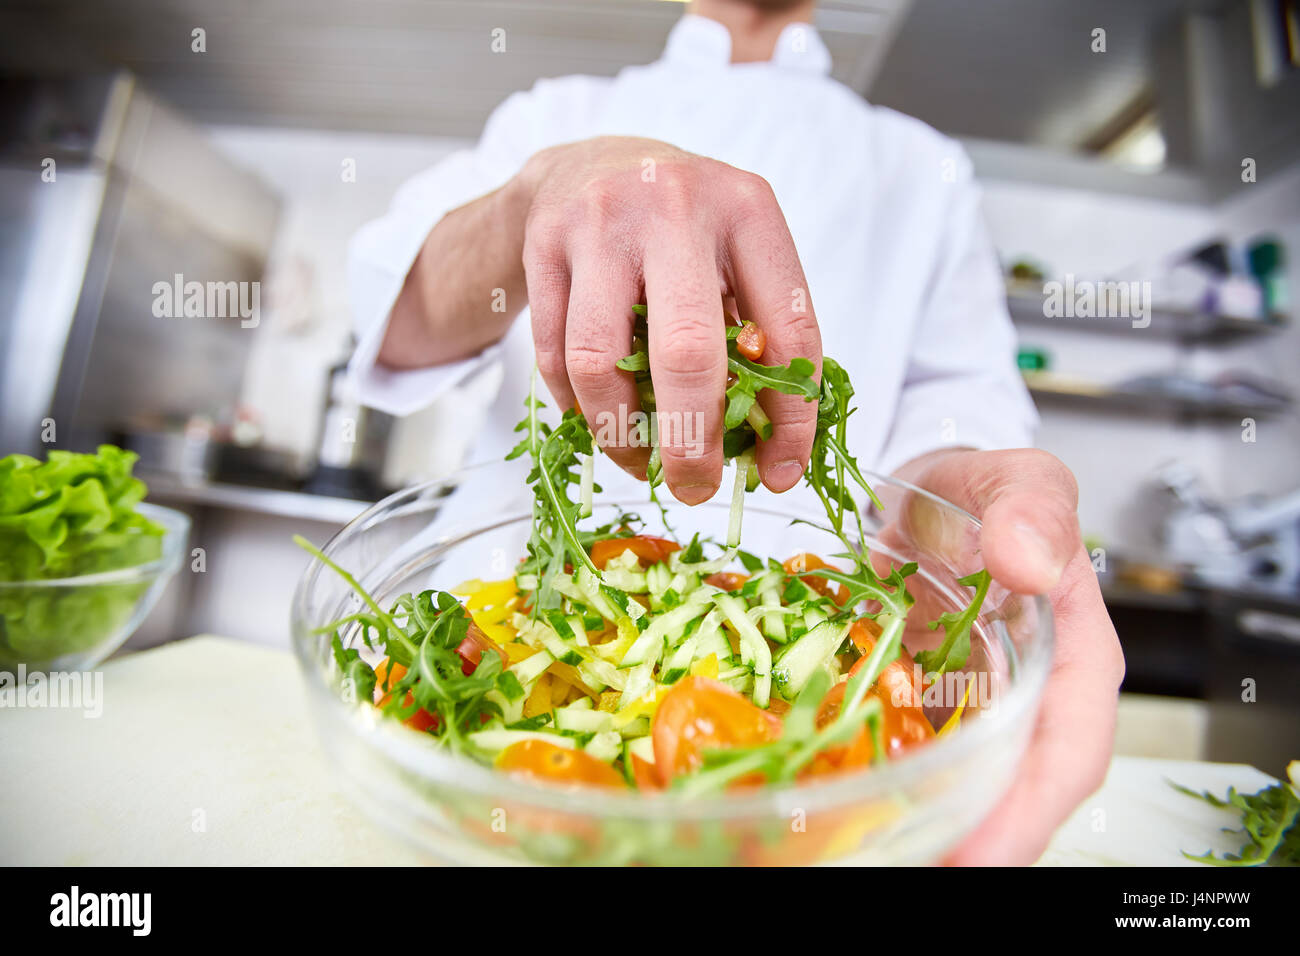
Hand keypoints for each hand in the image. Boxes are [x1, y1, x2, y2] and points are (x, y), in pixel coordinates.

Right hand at [517, 136, 821, 503]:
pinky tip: (599, 420)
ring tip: (637, 462)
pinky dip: (578, 407)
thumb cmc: (682, 230)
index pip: (787, 330)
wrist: (590, 164)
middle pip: (685, 353)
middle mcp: (675, 207)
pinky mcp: (542, 247)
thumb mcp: (735, 257)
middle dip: (693, 444)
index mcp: (747, 210)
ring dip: (620, 435)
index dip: (789, 418)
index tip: (779, 474)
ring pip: (600, 363)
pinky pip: (553, 356)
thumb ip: (755, 335)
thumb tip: (769, 451)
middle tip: (695, 489)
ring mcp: (600, 224)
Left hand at [897, 447, 1124, 864]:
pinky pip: (910, 759)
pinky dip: (886, 789)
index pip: (1072, 750)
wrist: (927, 493)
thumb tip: (1031, 562)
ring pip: (965, 788)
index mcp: (1073, 655)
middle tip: (920, 870)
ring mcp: (974, 710)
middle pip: (1018, 791)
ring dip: (930, 830)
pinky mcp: (923, 709)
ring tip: (875, 855)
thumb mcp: (1016, 480)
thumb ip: (1033, 509)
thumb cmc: (982, 492)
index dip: (1032, 811)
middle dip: (978, 843)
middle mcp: (1030, 697)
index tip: (985, 856)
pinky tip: (843, 808)